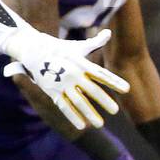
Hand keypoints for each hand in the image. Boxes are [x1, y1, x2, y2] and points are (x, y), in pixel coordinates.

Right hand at [1, 27, 129, 130]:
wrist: (32, 50)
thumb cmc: (60, 49)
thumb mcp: (78, 46)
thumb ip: (95, 42)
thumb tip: (108, 33)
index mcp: (81, 63)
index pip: (101, 74)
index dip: (114, 81)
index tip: (127, 89)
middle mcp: (73, 74)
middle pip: (91, 89)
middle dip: (104, 101)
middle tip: (115, 111)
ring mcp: (62, 84)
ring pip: (78, 101)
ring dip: (89, 113)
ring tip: (100, 124)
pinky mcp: (52, 91)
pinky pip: (64, 106)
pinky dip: (72, 116)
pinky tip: (81, 126)